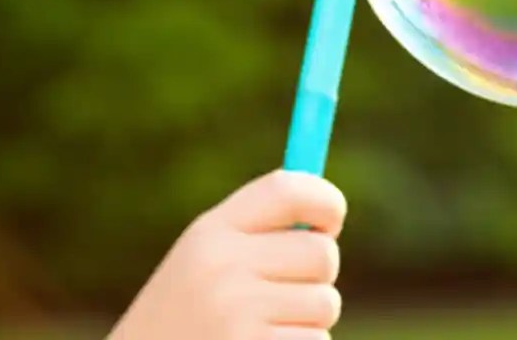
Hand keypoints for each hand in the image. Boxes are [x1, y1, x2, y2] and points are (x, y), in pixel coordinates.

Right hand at [109, 170, 346, 339]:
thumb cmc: (185, 320)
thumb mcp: (204, 263)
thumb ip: (260, 233)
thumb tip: (331, 212)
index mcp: (210, 233)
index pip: (288, 190)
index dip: (325, 201)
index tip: (330, 222)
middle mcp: (222, 267)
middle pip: (323, 253)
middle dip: (317, 276)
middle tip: (285, 293)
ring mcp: (236, 314)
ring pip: (325, 303)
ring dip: (308, 321)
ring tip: (261, 330)